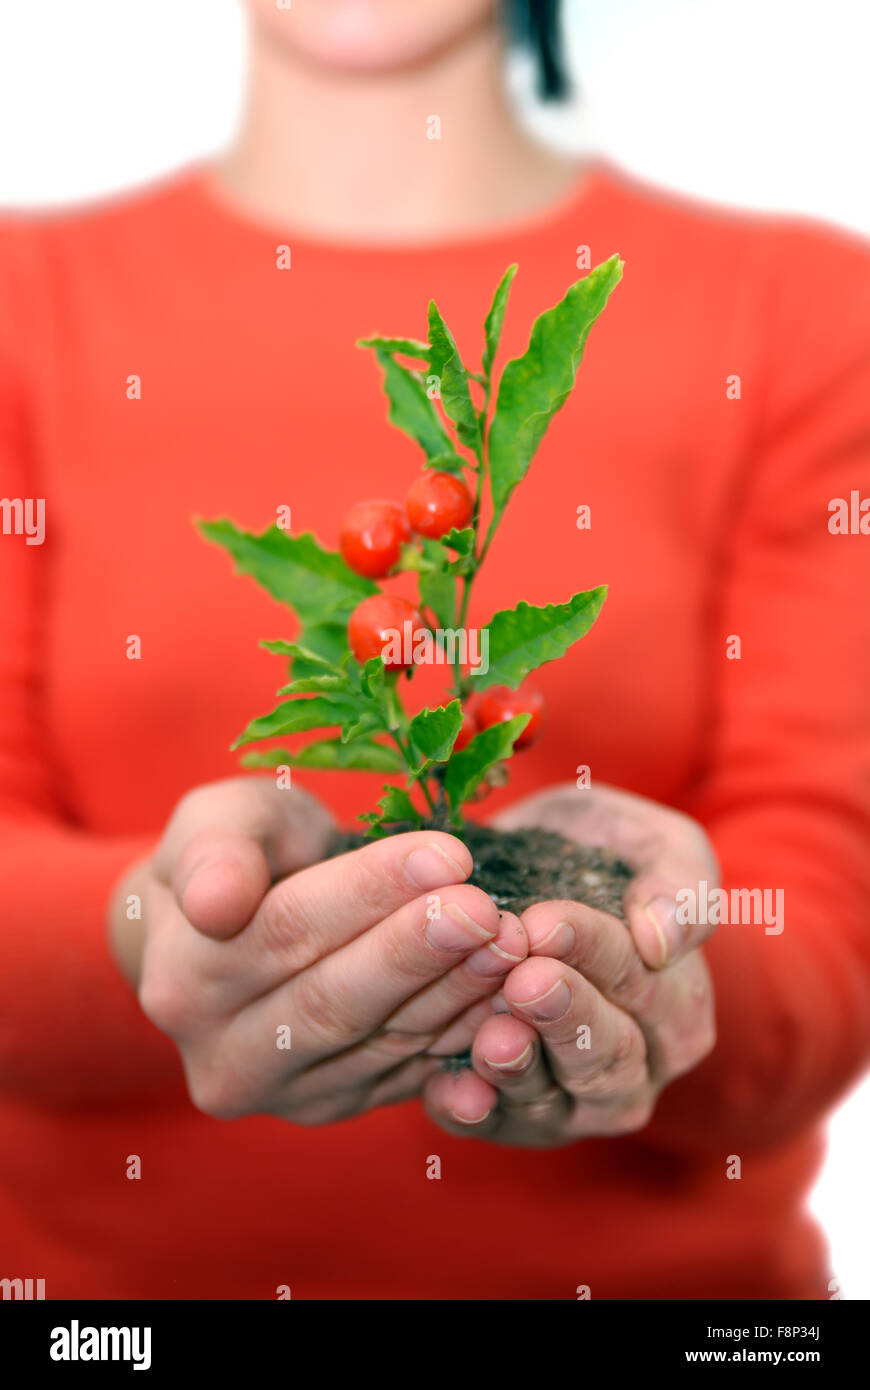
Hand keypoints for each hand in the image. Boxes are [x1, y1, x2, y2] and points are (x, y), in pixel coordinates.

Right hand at [109, 778, 525, 1124]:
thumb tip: (216, 902)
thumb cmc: (237, 855)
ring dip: (456, 992)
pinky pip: (411, 1068)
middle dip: (419, 952)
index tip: (446, 853)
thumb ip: (213, 851)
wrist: (238, 926)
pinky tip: (509, 985)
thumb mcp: (214, 823)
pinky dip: (465, 1028)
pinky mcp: (339, 1105)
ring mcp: (284, 1094)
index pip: (284, 932)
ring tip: (511, 938)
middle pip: (333, 1002)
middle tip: (489, 908)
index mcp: (181, 982)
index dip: (369, 893)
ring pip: (382, 1041)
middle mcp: (223, 1058)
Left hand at [422, 783, 717, 1146]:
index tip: (545, 923)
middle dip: (563, 1016)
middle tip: (522, 980)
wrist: (531, 870)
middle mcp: (634, 1066)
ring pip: (553, 1098)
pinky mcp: (513, 1118)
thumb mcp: (653, 842)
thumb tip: (664, 938)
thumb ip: (680, 883)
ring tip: (491, 1036)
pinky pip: (495, 1124)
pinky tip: (446, 1088)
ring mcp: (573, 1101)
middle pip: (605, 1052)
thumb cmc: (603, 853)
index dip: (593, 951)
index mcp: (679, 1005)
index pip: (641, 981)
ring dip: (520, 1068)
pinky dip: (471, 1110)